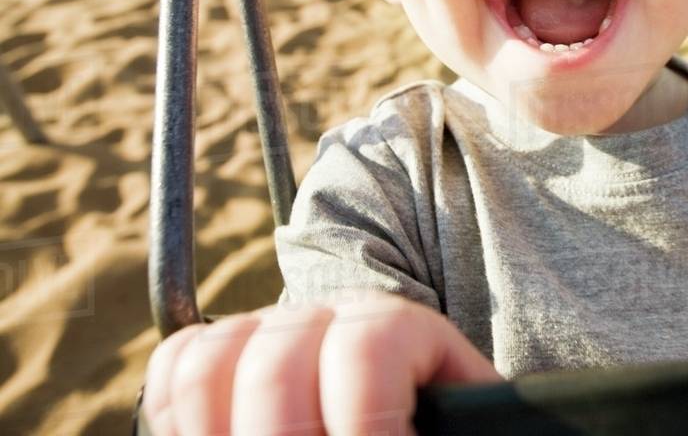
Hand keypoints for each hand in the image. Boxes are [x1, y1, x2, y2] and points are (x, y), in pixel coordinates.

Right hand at [142, 291, 501, 435]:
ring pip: (212, 364)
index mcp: (398, 326)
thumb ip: (450, 422)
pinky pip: (177, 366)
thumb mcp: (458, 418)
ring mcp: (268, 327)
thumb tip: (418, 425)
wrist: (410, 400)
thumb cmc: (437, 424)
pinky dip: (178, 417)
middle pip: (276, 367)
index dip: (366, 426)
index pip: (369, 350)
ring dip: (222, 431)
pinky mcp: (222, 353)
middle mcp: (326, 314)